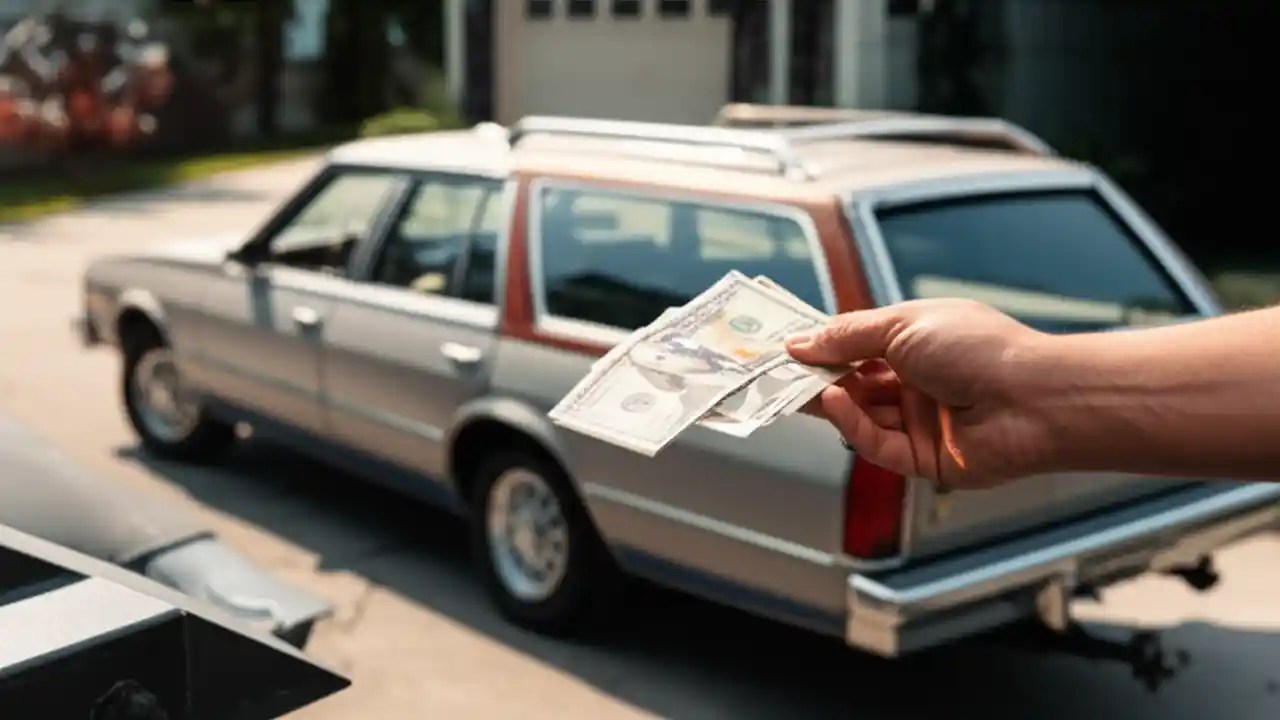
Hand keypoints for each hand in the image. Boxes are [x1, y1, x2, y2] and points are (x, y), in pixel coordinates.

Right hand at [786, 299, 1054, 489]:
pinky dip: (852, 425)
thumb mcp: (903, 325)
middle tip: (773, 374)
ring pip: (860, 416)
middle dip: (815, 378)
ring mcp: (919, 422)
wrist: (1035, 399)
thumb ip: (847, 336)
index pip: (856, 346)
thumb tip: (800, 341)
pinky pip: (876, 445)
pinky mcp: (922, 459)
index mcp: (916, 344)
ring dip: (829, 401)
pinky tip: (833, 404)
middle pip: (853, 384)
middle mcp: (916, 383)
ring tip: (797, 388)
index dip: (821, 347)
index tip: (782, 346)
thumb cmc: (980, 348)